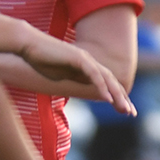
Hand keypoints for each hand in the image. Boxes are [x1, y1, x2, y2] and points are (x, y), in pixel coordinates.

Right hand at [18, 32, 133, 113]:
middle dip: (122, 98)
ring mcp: (84, 59)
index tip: (123, 111)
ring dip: (116, 94)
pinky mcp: (78, 58)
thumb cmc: (40, 59)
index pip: (105, 83)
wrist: (28, 45)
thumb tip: (84, 86)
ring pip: (106, 78)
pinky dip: (102, 86)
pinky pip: (94, 74)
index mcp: (85, 67)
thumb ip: (74, 79)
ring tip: (124, 108)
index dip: (116, 97)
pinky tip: (108, 98)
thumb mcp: (61, 74)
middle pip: (111, 81)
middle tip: (131, 114)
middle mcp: (89, 61)